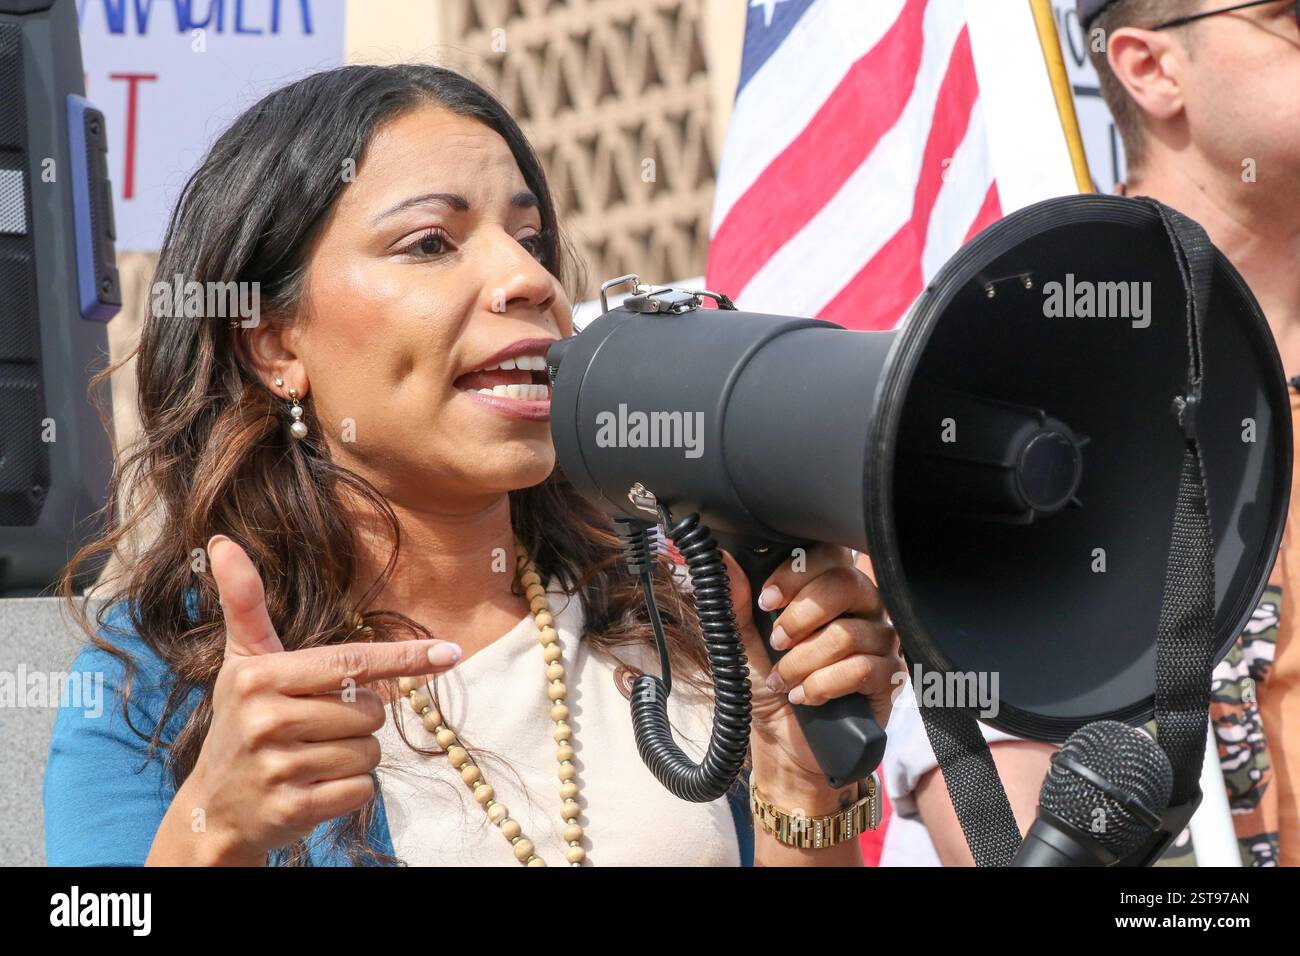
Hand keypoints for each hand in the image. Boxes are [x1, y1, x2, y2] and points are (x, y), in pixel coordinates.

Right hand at [160, 534, 461, 864]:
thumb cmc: (241, 722)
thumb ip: (244, 603)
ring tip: (311, 758)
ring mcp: (279, 767)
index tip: (452, 652)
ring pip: (370, 753)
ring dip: (355, 758)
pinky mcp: (294, 808)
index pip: (351, 661)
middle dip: (358, 720)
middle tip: (315, 728)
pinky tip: (314, 788)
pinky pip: (363, 790)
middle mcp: (267, 719)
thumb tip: (223, 541)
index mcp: (260, 676)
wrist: (213, 810)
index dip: (404, 657)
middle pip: (369, 710)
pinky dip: (350, 791)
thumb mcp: (242, 663)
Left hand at [722, 544, 902, 780]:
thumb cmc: (770, 685)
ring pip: (847, 633)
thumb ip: (737, 603)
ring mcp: (880, 641)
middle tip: (776, 641)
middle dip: (801, 616)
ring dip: (804, 661)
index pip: (830, 554)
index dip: (797, 572)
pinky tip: (805, 696)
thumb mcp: (745, 643)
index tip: (767, 600)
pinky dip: (823, 685)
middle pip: (846, 584)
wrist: (785, 740)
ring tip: (785, 679)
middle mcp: (862, 608)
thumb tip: (724, 562)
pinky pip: (863, 669)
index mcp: (830, 590)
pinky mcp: (890, 677)